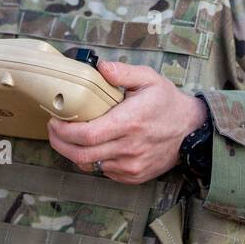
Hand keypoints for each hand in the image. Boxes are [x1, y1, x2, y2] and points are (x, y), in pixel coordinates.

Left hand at [47, 59, 206, 184]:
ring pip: (90, 165)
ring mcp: (131, 165)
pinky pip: (103, 171)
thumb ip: (123, 72)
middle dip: (59, 143)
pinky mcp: (133, 176)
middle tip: (53, 130)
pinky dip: (92, 160)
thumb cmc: (167, 103)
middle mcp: (129, 148)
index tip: (54, 120)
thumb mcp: (149, 79)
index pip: (87, 135)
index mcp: (130, 122)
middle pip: (82, 154)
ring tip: (68, 137)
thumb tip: (101, 67)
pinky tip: (93, 146)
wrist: (191, 131)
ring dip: (73, 152)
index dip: (64, 131)